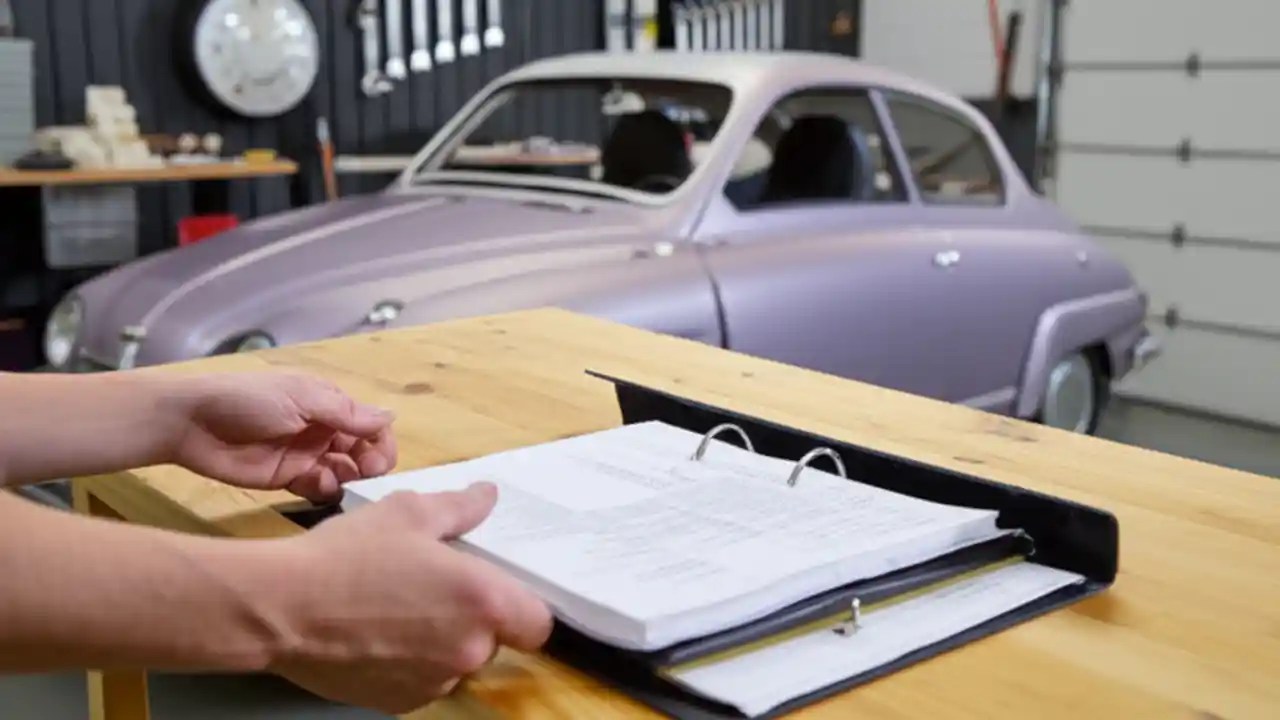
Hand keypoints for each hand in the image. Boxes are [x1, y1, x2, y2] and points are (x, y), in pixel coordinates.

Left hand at [172, 372, 397, 502]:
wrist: (192, 424)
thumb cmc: (249, 400)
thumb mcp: (301, 398)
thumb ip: (346, 413)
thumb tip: (392, 416)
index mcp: (328, 404)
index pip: (370, 425)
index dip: (381, 442)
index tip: (379, 459)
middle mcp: (322, 429)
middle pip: (362, 451)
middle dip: (370, 463)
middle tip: (365, 473)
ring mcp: (306, 455)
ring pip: (344, 471)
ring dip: (349, 477)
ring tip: (338, 479)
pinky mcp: (288, 479)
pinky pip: (319, 487)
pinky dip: (326, 489)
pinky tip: (318, 485)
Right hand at [271, 483, 553, 713]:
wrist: (283, 607)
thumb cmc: (350, 555)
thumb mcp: (408, 513)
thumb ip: (460, 508)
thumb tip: (488, 496)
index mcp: (483, 602)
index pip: (538, 624)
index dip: (523, 609)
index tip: (499, 593)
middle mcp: (468, 650)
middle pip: (494, 641)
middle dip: (473, 619)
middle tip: (435, 589)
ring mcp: (434, 683)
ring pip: (456, 662)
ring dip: (441, 642)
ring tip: (399, 608)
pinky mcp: (400, 703)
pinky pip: (422, 681)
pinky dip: (411, 664)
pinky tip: (378, 634)